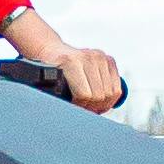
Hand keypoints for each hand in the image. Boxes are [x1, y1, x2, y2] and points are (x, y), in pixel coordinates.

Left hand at [9, 18, 125, 113]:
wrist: (53, 50)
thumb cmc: (49, 70)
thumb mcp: (47, 82)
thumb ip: (57, 96)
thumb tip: (67, 113)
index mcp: (70, 61)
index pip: (85, 94)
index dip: (81, 107)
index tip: (75, 110)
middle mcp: (88, 56)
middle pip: (100, 95)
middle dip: (93, 108)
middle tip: (85, 112)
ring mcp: (100, 56)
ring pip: (111, 93)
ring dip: (103, 105)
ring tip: (93, 108)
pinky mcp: (108, 59)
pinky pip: (117, 86)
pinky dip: (111, 97)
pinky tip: (102, 101)